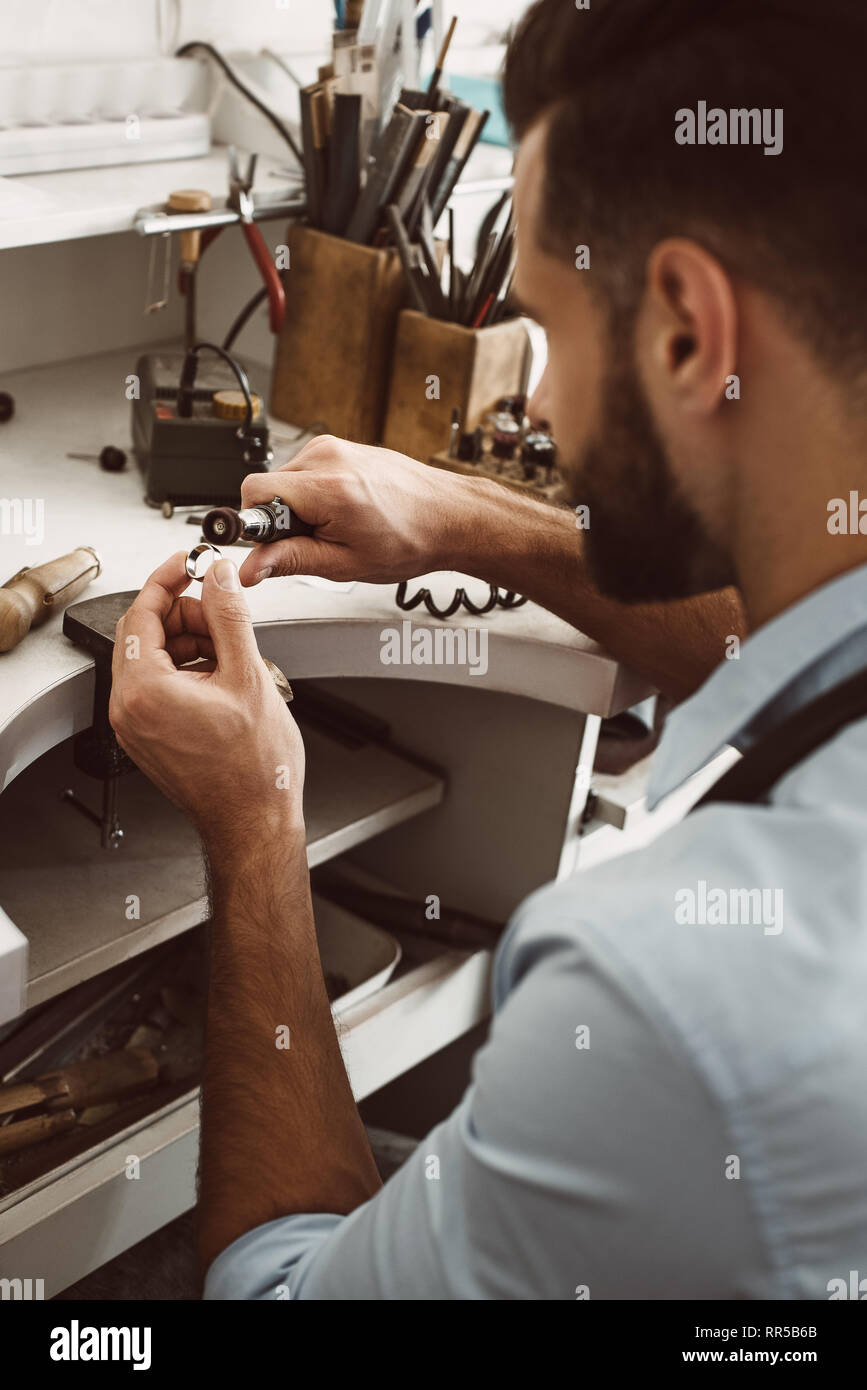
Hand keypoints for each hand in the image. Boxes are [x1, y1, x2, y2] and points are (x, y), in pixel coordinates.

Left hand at [109, 553, 304, 851]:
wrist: (254, 823)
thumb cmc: (255, 771)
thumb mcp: (249, 676)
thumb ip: (230, 616)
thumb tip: (219, 577)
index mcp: (144, 691)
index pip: (142, 613)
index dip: (168, 579)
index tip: (190, 564)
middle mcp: (129, 710)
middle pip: (146, 635)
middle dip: (188, 616)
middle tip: (226, 616)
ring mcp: (135, 727)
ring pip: (154, 660)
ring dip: (191, 644)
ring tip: (234, 655)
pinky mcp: (148, 738)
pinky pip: (158, 688)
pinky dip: (188, 671)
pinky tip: (224, 678)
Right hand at [237, 434, 478, 586]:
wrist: (450, 517)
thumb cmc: (410, 539)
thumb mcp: (344, 564)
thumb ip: (290, 561)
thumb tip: (250, 568)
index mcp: (326, 486)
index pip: (253, 492)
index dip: (256, 524)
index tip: (270, 544)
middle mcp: (328, 457)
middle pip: (269, 486)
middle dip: (281, 519)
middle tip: (317, 540)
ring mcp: (336, 447)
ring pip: (287, 479)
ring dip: (299, 507)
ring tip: (337, 525)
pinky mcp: (343, 447)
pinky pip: (308, 471)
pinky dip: (315, 494)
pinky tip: (344, 511)